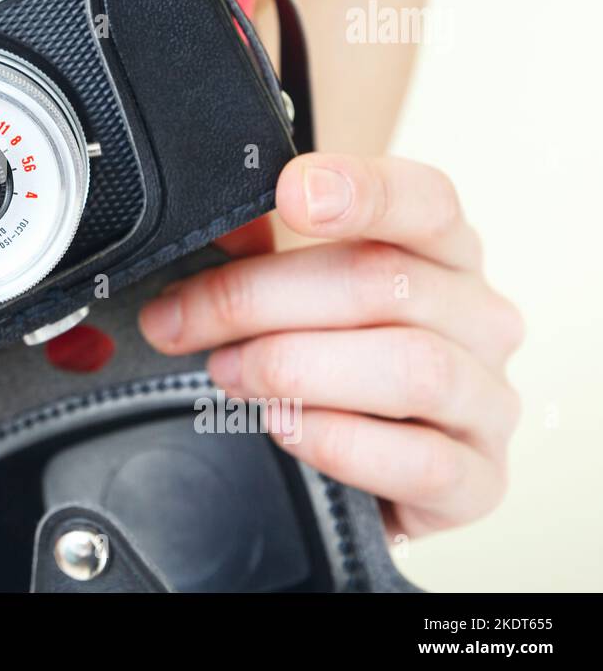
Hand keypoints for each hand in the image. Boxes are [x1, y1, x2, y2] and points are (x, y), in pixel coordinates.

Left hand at [138, 153, 523, 537]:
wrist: (368, 470)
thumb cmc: (332, 361)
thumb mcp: (294, 292)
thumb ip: (261, 253)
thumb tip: (218, 226)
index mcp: (444, 252)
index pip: (426, 200)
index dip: (361, 189)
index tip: (289, 191)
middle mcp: (480, 317)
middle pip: (383, 282)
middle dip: (257, 297)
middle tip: (181, 317)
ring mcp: (489, 400)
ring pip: (411, 366)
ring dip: (295, 367)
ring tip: (227, 373)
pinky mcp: (480, 480)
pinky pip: (422, 460)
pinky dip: (337, 441)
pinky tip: (283, 427)